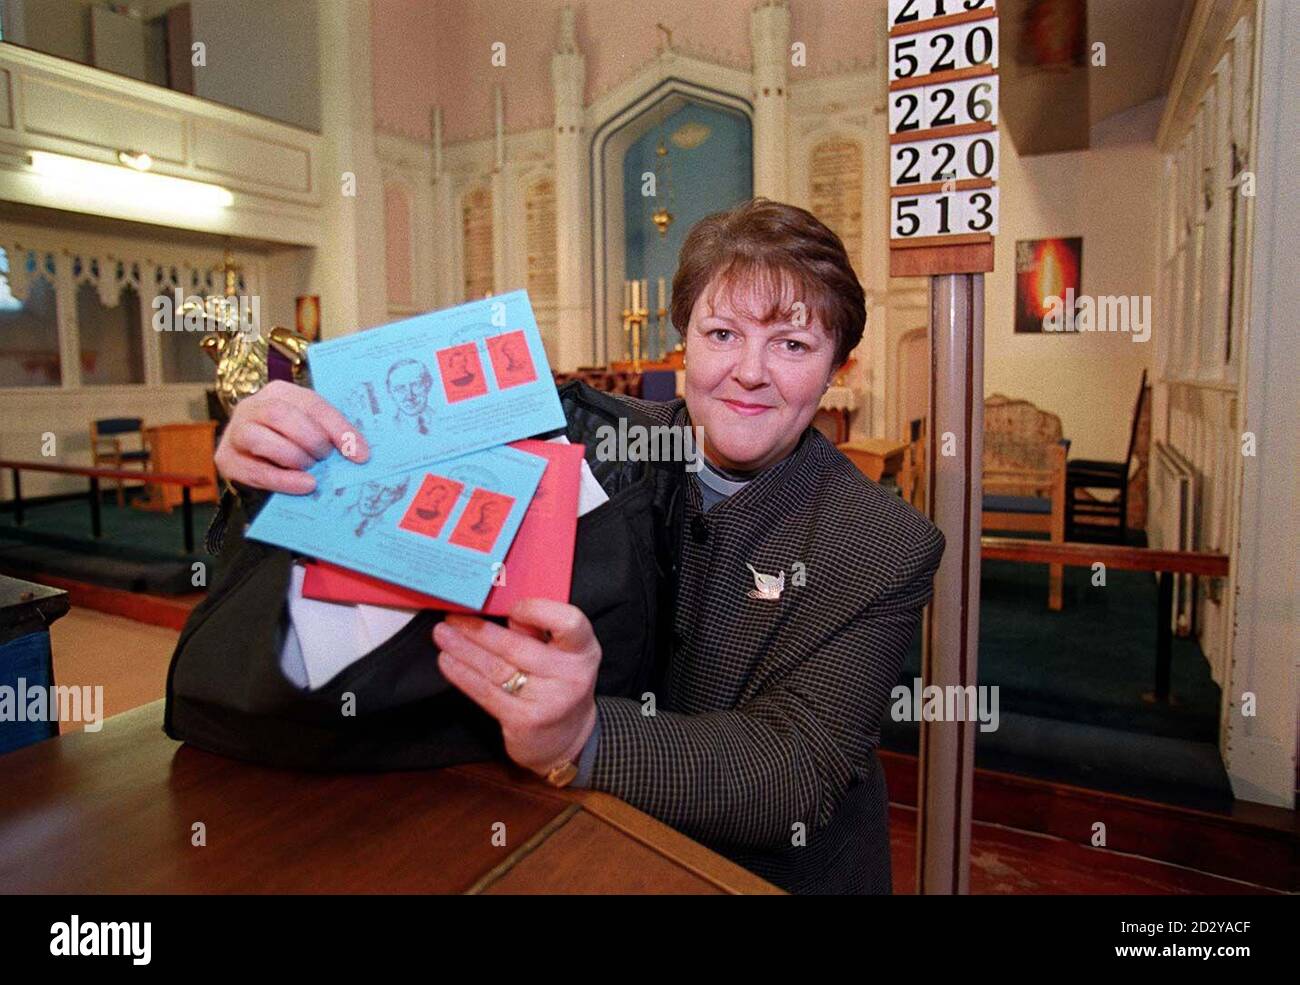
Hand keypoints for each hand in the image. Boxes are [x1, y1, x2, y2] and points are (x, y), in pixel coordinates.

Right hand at [213, 380, 368, 493]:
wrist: (255, 464)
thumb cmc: (290, 444)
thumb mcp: (311, 432)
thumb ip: (329, 435)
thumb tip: (360, 453)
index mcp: (280, 392)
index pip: (312, 403)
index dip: (338, 429)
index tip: (360, 453)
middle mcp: (253, 406)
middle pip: (281, 414)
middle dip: (311, 439)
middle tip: (326, 458)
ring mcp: (236, 432)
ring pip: (260, 438)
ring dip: (293, 456)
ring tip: (312, 470)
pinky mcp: (226, 460)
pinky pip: (254, 471)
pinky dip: (282, 480)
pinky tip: (304, 485)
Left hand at [433, 598, 598, 777]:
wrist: (567, 740)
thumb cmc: (559, 685)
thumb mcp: (561, 656)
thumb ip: (538, 633)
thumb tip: (502, 612)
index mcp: (583, 649)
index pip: (569, 622)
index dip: (538, 611)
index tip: (511, 608)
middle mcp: (572, 674)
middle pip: (518, 646)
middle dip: (480, 630)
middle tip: (453, 617)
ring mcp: (549, 700)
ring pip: (497, 668)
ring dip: (464, 649)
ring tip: (443, 635)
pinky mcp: (525, 720)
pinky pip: (486, 692)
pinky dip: (463, 674)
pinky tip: (448, 662)